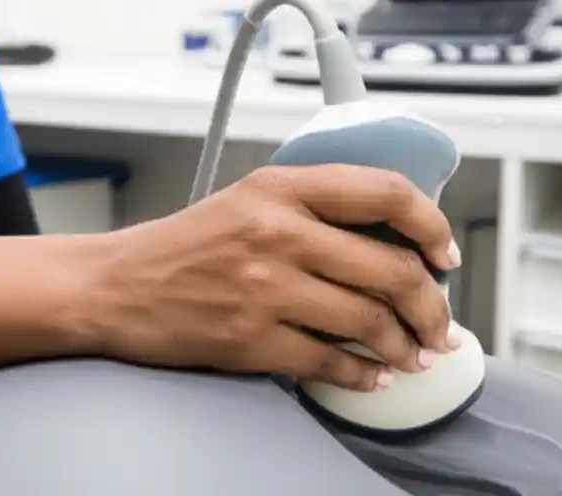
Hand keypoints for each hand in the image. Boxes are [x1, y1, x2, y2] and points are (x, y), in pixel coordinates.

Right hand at [84, 164, 460, 392]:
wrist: (116, 285)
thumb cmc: (184, 245)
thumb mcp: (249, 200)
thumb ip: (313, 208)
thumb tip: (392, 239)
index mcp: (280, 186)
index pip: (385, 192)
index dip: (431, 225)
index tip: (445, 254)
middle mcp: (276, 231)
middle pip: (390, 269)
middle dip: (432, 308)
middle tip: (441, 325)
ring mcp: (264, 287)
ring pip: (369, 322)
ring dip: (404, 346)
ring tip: (413, 354)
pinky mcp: (250, 338)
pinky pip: (329, 362)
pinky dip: (363, 376)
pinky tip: (371, 376)